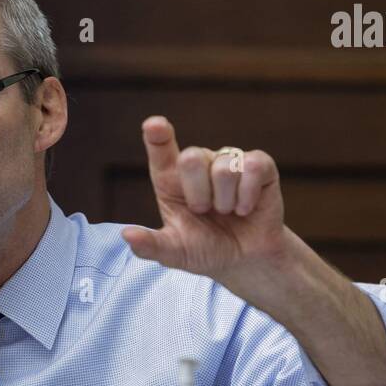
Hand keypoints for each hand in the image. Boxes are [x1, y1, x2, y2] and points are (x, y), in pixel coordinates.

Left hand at [121, 116, 286, 284]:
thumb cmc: (206, 249)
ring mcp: (228, 161)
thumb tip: (126, 235)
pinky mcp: (259, 165)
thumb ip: (151, 246)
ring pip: (224, 168)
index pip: (161, 148)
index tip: (154, 125)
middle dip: (199, 195)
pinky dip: (248, 195)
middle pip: (191, 158)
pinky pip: (253, 167)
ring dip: (225, 202)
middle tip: (204, 212)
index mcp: (171, 179)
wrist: (245, 260)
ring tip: (228, 212)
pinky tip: (246, 209)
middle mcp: (198, 163)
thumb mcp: (175, 253)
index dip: (158, 135)